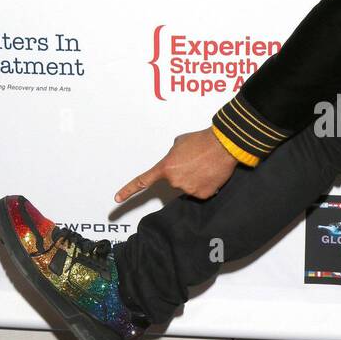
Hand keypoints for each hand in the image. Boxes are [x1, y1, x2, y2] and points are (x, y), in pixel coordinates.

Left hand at [114, 127, 238, 203]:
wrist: (223, 145)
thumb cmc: (201, 140)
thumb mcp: (179, 143)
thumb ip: (173, 156)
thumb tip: (177, 162)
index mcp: (165, 167)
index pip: (143, 181)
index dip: (128, 190)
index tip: (117, 199)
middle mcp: (174, 181)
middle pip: (175, 181)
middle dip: (183, 173)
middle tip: (195, 161)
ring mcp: (188, 189)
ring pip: (189, 186)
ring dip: (195, 178)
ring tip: (205, 165)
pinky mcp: (202, 194)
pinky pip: (201, 191)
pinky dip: (206, 184)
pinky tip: (211, 173)